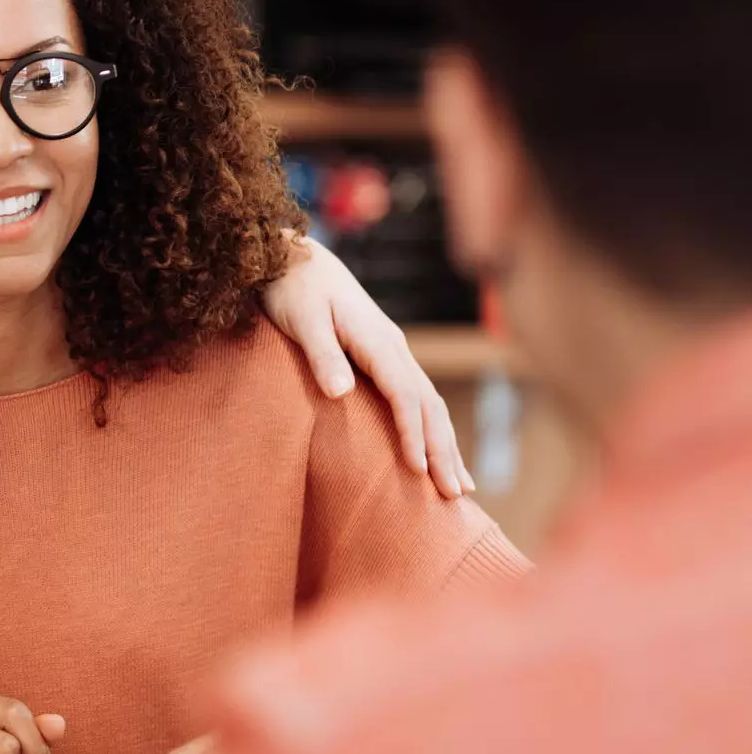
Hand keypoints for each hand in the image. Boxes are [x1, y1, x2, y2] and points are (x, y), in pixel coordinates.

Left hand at [262, 236, 474, 498]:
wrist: (295, 257)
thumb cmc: (292, 289)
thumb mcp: (301, 319)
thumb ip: (321, 355)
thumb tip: (340, 392)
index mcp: (377, 340)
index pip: (403, 394)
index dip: (412, 432)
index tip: (417, 470)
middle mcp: (393, 347)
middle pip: (428, 405)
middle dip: (443, 450)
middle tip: (454, 495)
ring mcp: (392, 352)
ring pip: (430, 404)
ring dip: (446, 445)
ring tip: (461, 487)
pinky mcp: (383, 357)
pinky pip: (417, 398)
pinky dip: (432, 429)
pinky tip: (437, 453)